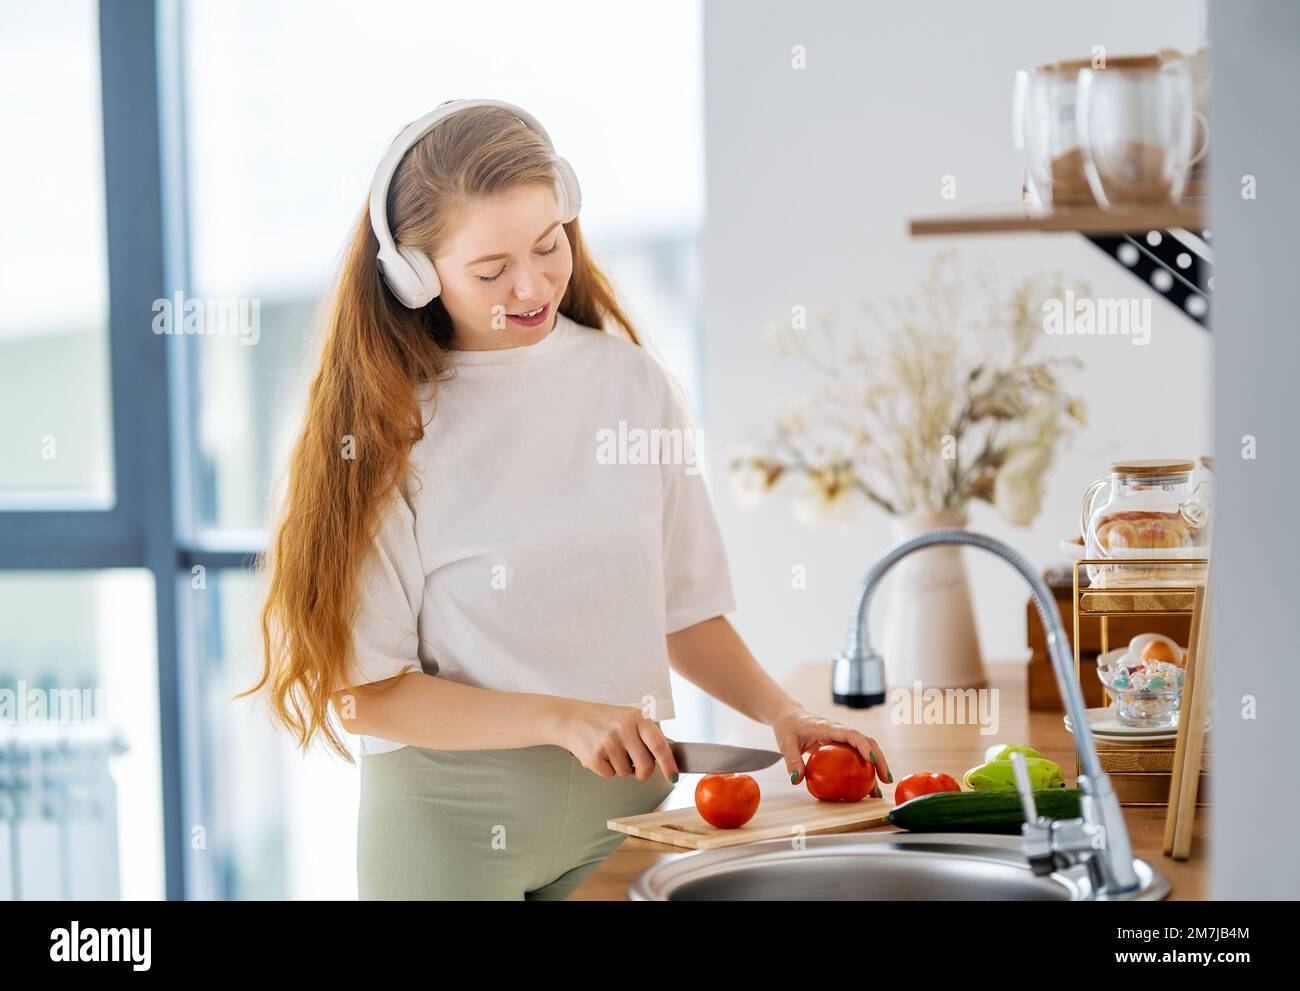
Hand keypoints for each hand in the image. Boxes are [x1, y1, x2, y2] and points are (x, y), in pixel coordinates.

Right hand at [557, 700, 678, 782]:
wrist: (573, 719)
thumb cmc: (605, 721)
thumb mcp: (629, 718)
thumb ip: (648, 735)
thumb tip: (668, 761)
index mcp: (637, 718)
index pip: (659, 744)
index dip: (669, 763)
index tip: (673, 776)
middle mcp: (623, 728)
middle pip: (645, 766)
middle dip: (643, 773)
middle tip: (636, 767)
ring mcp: (608, 742)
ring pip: (626, 773)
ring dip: (621, 768)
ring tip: (611, 751)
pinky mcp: (594, 756)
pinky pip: (610, 775)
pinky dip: (607, 770)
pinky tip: (600, 754)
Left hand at [770, 705, 891, 795]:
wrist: (789, 717)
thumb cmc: (788, 728)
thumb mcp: (786, 744)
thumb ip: (792, 761)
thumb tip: (796, 780)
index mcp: (827, 727)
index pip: (850, 734)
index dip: (862, 745)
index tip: (871, 760)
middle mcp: (839, 730)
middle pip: (865, 741)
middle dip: (879, 758)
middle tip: (885, 779)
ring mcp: (842, 737)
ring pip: (865, 748)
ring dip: (876, 766)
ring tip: (878, 790)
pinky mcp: (841, 745)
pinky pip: (856, 757)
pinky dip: (863, 771)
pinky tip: (865, 788)